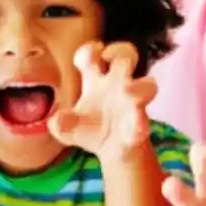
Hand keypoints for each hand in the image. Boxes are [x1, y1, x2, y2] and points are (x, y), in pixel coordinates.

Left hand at [49, 42, 157, 160]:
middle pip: (126, 56)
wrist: (113, 154)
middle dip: (121, 51)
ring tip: (128, 92)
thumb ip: (61, 122)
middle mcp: (118, 86)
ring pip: (146, 86)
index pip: (91, 55)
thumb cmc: (90, 130)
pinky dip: (139, 127)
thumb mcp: (67, 127)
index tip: (92, 56)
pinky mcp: (140, 127)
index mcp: (96, 81)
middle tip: (109, 59)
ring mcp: (133, 105)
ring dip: (138, 87)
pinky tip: (135, 132)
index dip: (90, 50)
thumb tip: (59, 120)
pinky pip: (143, 123)